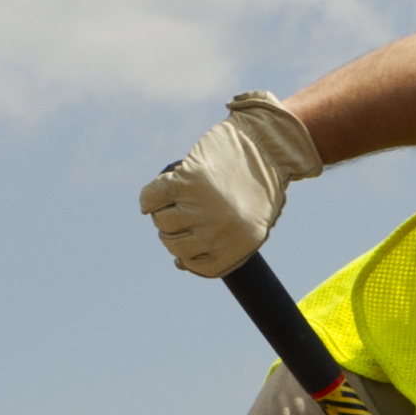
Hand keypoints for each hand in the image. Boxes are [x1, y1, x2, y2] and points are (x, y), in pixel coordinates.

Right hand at [140, 92, 321, 277]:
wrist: (267, 147)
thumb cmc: (260, 188)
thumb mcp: (253, 225)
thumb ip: (222, 247)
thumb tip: (180, 263)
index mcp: (240, 246)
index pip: (202, 268)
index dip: (187, 258)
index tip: (184, 247)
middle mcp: (220, 231)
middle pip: (176, 246)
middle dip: (171, 233)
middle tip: (180, 216)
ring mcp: (202, 206)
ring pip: (163, 222)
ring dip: (162, 212)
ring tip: (175, 200)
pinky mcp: (187, 182)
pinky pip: (153, 197)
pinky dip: (149, 197)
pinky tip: (154, 196)